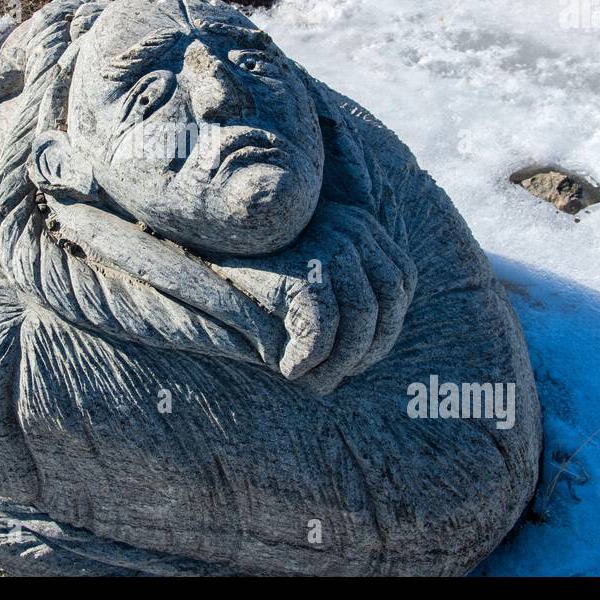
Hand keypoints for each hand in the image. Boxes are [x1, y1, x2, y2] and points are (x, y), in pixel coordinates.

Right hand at [213, 201, 415, 394]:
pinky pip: (323, 329)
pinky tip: (289, 368)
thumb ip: (340, 286)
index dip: (389, 322)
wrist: (200, 237)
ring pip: (360, 320)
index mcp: (361, 222)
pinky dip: (310, 357)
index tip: (364, 352)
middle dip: (369, 347)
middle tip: (339, 374)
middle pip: (386, 301)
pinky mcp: (303, 271)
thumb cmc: (253, 260)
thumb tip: (365, 348)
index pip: (400, 279)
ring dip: (341, 360)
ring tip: (315, 377)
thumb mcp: (307, 262)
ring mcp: (331, 246)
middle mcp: (353, 228)